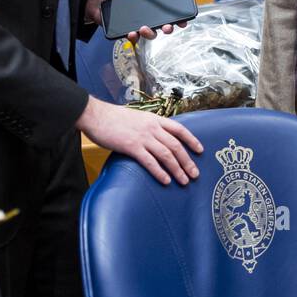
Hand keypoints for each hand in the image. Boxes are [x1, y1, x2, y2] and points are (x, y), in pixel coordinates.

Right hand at [77, 96, 202, 185]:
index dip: (191, 140)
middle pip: (176, 146)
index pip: (179, 129)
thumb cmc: (113, 117)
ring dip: (177, 169)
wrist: (96, 115)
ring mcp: (142, 137)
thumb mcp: (137, 117)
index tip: (200, 150)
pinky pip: (150, 161)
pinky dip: (159, 172)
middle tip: (195, 174)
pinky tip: (166, 180)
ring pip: (166, 154)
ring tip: (184, 181)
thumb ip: (148, 126)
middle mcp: (152, 127)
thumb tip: (156, 136)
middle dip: (187, 161)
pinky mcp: (131, 146)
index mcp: (154, 119)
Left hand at [85, 0, 188, 42]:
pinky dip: (134, 37)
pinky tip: (132, 32)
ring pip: (150, 35)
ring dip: (150, 34)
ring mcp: (138, 26)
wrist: (97, 0)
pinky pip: (134, 38)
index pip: (168, 14)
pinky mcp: (127, 32)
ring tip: (143, 28)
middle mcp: (147, 18)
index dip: (178, 19)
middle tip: (167, 28)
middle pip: (163, 27)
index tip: (184, 22)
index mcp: (151, 7)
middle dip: (168, 29)